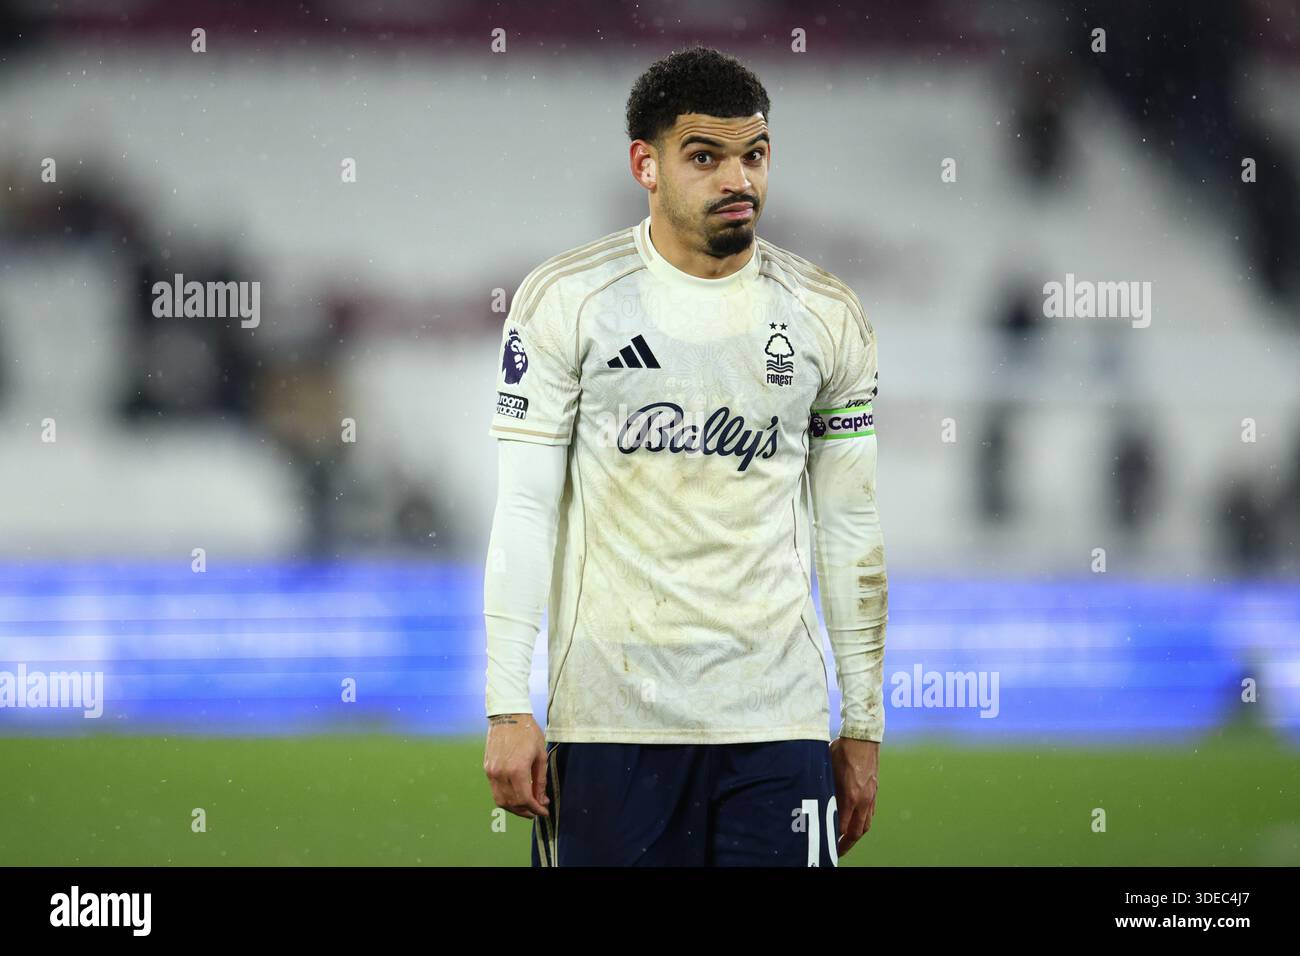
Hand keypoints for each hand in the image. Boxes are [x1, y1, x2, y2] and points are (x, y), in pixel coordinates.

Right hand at [483, 713, 549, 818]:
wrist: (508, 715)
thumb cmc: (527, 732)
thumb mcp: (540, 756)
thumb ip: (540, 781)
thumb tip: (541, 800)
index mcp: (516, 770)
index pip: (525, 800)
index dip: (536, 809)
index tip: (544, 811)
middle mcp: (501, 773)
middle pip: (512, 804)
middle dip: (526, 811)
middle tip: (537, 810)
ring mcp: (492, 772)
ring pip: (501, 801)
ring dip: (514, 808)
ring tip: (526, 806)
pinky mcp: (487, 769)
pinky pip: (495, 791)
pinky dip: (506, 798)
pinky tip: (516, 796)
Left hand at [830, 736, 877, 857]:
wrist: (862, 737)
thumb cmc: (841, 751)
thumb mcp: (827, 770)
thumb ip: (826, 790)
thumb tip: (817, 805)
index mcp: (850, 796)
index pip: (841, 827)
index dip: (834, 838)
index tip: (825, 844)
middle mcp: (863, 800)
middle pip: (856, 832)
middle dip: (846, 844)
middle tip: (835, 851)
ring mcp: (871, 796)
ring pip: (865, 825)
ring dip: (855, 836)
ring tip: (845, 841)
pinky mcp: (875, 791)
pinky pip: (870, 815)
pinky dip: (862, 824)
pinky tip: (855, 824)